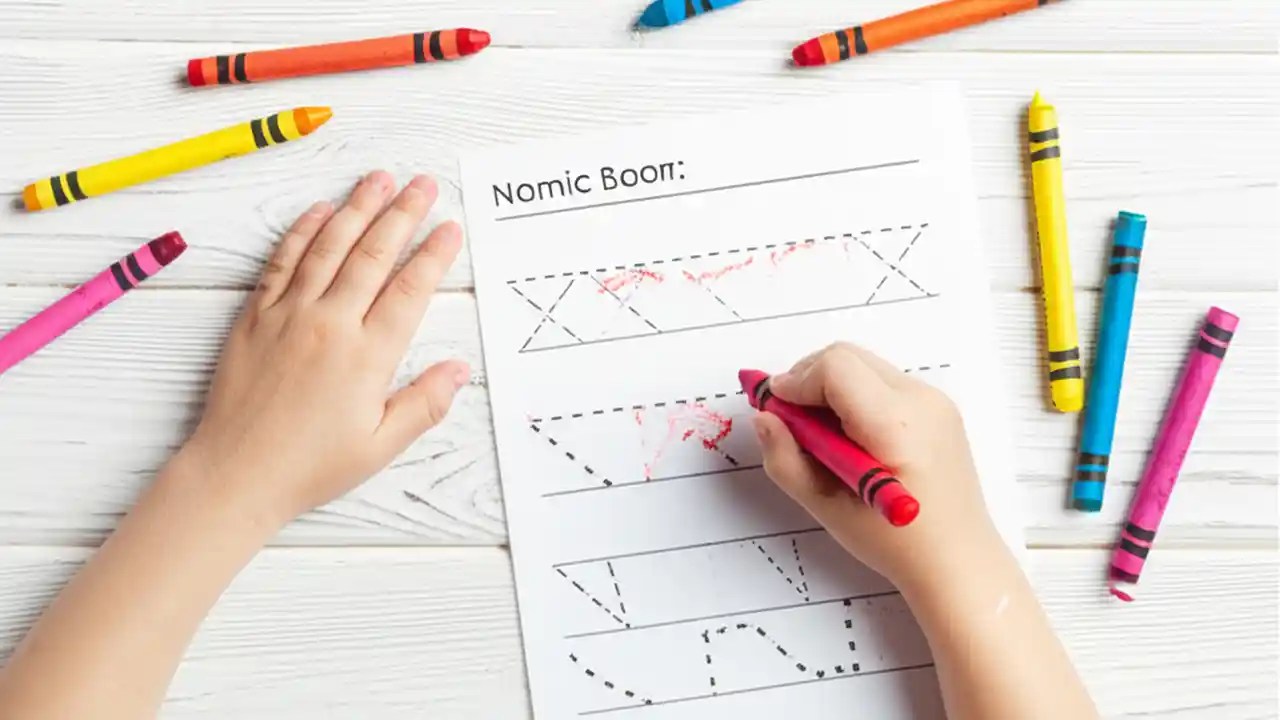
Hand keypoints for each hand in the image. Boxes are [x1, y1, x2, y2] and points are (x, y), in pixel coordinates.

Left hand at [183, 171, 468, 524]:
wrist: (236, 473)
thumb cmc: (309, 466)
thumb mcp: (380, 446)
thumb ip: (424, 404)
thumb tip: (459, 371)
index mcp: (367, 356)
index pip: (410, 290)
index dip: (433, 254)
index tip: (449, 227)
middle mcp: (330, 325)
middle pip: (374, 255)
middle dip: (402, 214)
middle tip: (423, 184)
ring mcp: (289, 316)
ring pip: (329, 247)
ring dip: (357, 208)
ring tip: (379, 180)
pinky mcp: (255, 317)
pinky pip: (282, 262)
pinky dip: (303, 232)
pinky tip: (320, 210)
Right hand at [752, 342, 1006, 594]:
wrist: (959, 561)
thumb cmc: (896, 544)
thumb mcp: (828, 508)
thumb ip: (786, 460)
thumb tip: (763, 418)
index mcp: (895, 426)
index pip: (835, 367)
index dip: (795, 382)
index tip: (775, 410)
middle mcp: (921, 401)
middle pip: (847, 357)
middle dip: (808, 380)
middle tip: (790, 421)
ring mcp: (934, 401)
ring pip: (864, 366)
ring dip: (830, 388)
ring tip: (821, 436)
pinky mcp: (937, 407)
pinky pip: (883, 382)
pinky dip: (854, 396)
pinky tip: (850, 438)